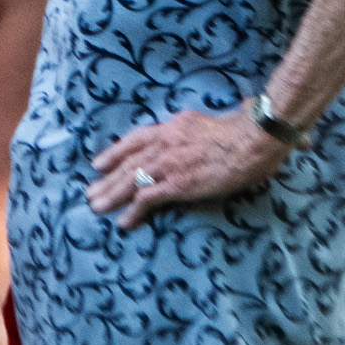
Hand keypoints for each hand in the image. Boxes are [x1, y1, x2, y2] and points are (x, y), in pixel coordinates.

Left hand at [87, 105, 292, 231]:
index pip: (134, 139)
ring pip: (131, 181)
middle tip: (90, 193)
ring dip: (112, 197)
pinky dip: (134, 212)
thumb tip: (193, 135)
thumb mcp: (207, 121)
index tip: (98, 164)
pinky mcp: (178, 184)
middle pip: (128, 163)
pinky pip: (148, 199)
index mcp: (171, 127)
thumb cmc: (241, 130)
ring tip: (98, 208)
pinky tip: (125, 222)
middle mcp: (164, 143)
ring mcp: (169, 164)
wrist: (253, 139)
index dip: (114, 153)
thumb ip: (193, 130)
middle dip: (107, 180)